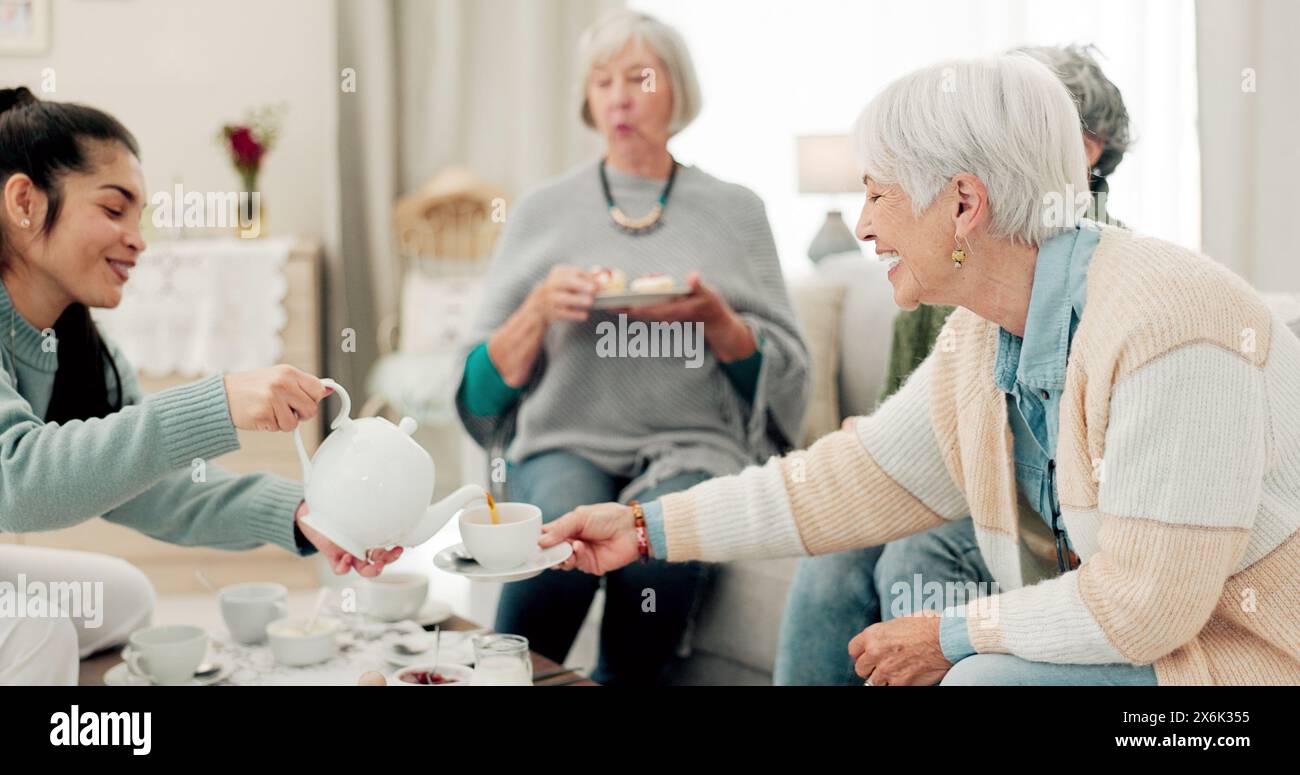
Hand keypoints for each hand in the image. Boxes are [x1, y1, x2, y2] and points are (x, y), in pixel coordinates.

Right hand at [223, 365, 330, 431]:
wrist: (223, 394)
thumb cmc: (254, 387)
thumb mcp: (279, 377)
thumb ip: (302, 384)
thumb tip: (330, 389)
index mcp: (288, 372)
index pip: (318, 390)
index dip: (313, 399)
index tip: (304, 402)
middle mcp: (281, 384)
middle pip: (311, 410)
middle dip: (300, 414)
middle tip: (285, 408)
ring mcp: (271, 399)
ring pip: (295, 424)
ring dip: (284, 422)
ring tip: (270, 410)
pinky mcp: (262, 415)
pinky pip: (278, 429)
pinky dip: (271, 426)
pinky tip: (261, 415)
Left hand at [295, 501, 402, 576]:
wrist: (311, 514)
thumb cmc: (332, 505)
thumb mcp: (349, 498)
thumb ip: (359, 493)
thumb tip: (372, 475)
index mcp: (368, 536)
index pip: (388, 545)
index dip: (397, 547)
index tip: (405, 543)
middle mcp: (361, 546)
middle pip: (381, 559)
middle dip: (390, 559)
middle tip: (395, 552)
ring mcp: (348, 553)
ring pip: (364, 569)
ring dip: (373, 570)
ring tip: (376, 565)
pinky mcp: (333, 557)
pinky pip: (340, 569)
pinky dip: (344, 567)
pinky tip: (345, 558)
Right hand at [528, 264, 597, 323]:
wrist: (539, 305)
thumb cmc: (562, 290)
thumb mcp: (569, 279)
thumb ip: (586, 278)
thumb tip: (604, 277)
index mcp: (559, 272)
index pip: (575, 272)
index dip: (588, 277)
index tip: (599, 283)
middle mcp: (552, 284)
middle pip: (566, 282)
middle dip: (581, 285)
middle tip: (594, 289)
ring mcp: (550, 298)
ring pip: (563, 298)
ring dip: (577, 300)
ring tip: (590, 301)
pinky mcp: (552, 312)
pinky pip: (563, 313)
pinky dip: (574, 314)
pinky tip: (584, 315)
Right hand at [539, 502, 640, 574]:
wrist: (631, 530)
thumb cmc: (608, 518)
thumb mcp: (580, 517)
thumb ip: (560, 529)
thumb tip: (540, 542)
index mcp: (568, 526)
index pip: (547, 534)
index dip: (538, 538)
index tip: (529, 541)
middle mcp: (571, 541)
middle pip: (550, 550)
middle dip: (546, 551)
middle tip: (544, 549)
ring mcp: (579, 554)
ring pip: (559, 561)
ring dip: (559, 556)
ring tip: (567, 547)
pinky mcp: (588, 565)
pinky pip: (573, 565)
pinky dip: (573, 557)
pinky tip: (579, 547)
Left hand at [619, 271, 756, 360]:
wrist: (713, 322)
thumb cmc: (711, 305)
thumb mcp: (708, 294)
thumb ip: (699, 285)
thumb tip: (693, 276)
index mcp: (678, 310)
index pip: (657, 311)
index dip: (642, 309)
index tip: (628, 307)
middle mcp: (668, 316)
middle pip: (644, 314)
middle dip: (627, 310)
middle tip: (608, 305)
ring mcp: (664, 318)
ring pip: (642, 315)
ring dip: (626, 310)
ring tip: (609, 304)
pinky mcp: (662, 316)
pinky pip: (644, 313)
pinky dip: (632, 309)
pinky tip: (620, 304)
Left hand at [848, 610, 951, 685]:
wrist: (946, 638)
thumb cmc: (929, 626)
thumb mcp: (901, 622)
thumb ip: (887, 633)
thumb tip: (885, 639)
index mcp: (874, 634)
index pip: (854, 649)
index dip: (861, 654)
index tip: (867, 657)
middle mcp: (875, 651)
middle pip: (860, 668)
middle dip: (870, 668)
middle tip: (881, 668)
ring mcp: (886, 669)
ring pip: (873, 681)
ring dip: (883, 679)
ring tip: (896, 673)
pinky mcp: (899, 682)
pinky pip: (889, 688)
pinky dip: (896, 685)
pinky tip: (905, 679)